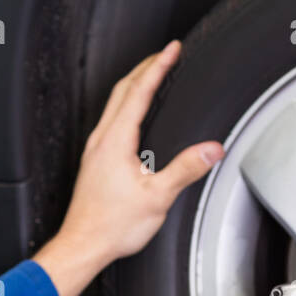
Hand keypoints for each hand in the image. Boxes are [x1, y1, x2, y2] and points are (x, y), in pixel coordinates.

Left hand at [32, 40, 223, 295]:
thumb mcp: (157, 198)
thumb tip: (211, 151)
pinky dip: (125, 105)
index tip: (172, 50)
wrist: (83, 245)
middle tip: (165, 55)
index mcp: (116, 141)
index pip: (140, 91)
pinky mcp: (93, 161)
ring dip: (134, 84)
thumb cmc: (112, 226)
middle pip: (123, 89)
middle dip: (146, 67)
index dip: (159, 66)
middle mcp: (101, 140)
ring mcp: (94, 150)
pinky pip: (110, 120)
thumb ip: (185, 170)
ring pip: (113, 103)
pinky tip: (132, 115)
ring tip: (151, 76)